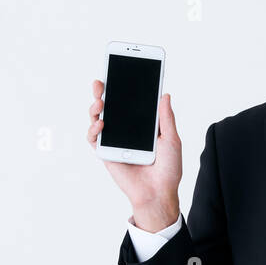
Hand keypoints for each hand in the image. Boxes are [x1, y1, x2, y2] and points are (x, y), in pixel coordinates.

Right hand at [88, 80, 181, 231]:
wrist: (159, 193)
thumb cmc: (168, 169)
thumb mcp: (171, 139)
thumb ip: (165, 118)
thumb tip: (165, 94)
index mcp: (142, 124)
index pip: (130, 100)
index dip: (123, 86)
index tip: (119, 70)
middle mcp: (126, 129)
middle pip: (111, 105)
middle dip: (103, 91)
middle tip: (100, 82)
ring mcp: (114, 140)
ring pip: (98, 118)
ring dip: (96, 107)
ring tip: (100, 101)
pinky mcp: (106, 153)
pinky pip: (94, 138)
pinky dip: (94, 129)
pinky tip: (101, 124)